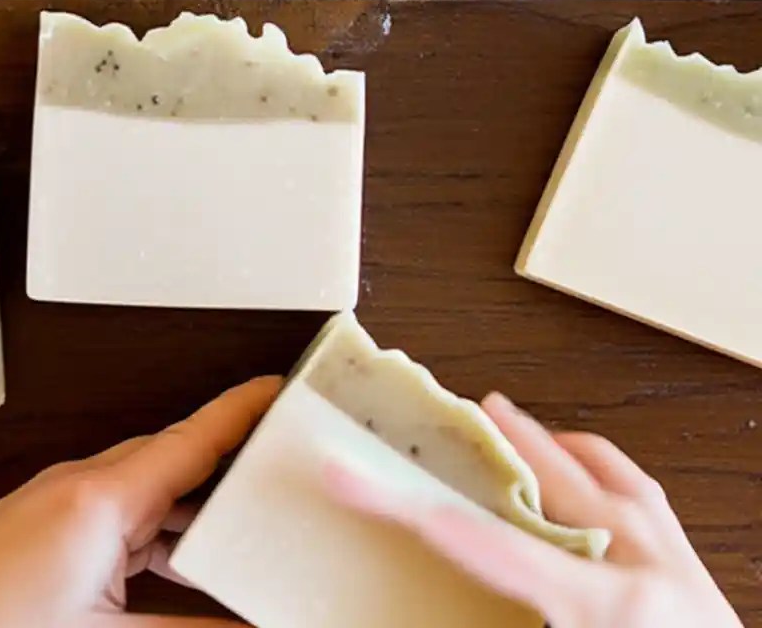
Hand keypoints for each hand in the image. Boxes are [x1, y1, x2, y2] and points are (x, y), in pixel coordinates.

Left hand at [0, 377, 281, 627]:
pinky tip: (177, 578)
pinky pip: (117, 526)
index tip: (295, 389)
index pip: (198, 435)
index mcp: (101, 498)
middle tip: (289, 486)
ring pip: (149, 499)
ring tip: (248, 544)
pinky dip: (156, 544)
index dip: (251, 409)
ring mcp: (54, 511)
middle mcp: (78, 490)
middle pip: (179, 463)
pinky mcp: (37, 537)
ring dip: (195, 519)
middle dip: (234, 473)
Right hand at [322, 392, 742, 627]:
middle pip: (535, 469)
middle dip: (474, 438)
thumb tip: (441, 603)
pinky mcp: (682, 545)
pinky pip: (626, 478)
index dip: (401, 505)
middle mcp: (638, 555)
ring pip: (588, 459)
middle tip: (415, 420)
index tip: (345, 476)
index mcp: (608, 602)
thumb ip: (508, 610)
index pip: (481, 541)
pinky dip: (586, 458)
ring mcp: (666, 542)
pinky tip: (570, 459)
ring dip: (534, 437)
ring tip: (494, 420)